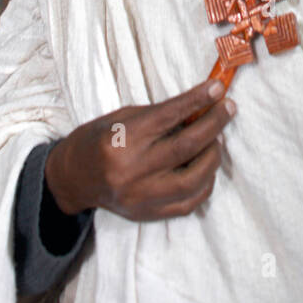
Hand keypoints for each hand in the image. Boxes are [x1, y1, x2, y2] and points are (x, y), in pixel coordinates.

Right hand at [44, 80, 235, 221]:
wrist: (74, 178)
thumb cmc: (100, 139)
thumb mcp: (124, 118)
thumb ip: (161, 116)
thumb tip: (200, 108)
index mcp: (122, 139)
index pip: (168, 116)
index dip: (196, 100)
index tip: (218, 88)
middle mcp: (132, 170)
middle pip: (185, 147)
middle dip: (214, 125)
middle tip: (228, 108)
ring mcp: (141, 196)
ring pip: (194, 179)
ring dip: (212, 155)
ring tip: (216, 140)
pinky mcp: (149, 214)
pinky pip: (190, 201)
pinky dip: (205, 182)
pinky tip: (206, 166)